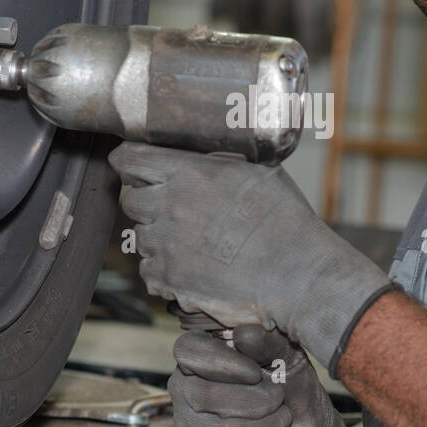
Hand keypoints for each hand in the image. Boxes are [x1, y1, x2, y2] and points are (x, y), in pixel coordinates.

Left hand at [108, 142, 396, 371]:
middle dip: (148, 202)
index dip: (129, 161)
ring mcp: (166, 246)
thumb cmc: (287, 222)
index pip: (129, 159)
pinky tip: (192, 266)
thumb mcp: (261, 171)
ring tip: (193, 242)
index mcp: (190, 173)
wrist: (297, 276)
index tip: (133, 166)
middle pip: (131, 200)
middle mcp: (171, 207)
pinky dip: (163, 269)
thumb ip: (224, 158)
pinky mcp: (168, 279)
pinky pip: (148, 270)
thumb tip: (213, 146)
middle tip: (176, 209)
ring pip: (140, 236)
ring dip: (158, 237)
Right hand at [168, 324, 347, 426]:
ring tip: (284, 418)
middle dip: (258, 400)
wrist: (303, 424)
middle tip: (280, 398)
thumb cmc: (287, 380)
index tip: (257, 372)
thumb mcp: (285, 354)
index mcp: (198, 356)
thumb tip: (243, 333)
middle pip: (208, 396)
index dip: (223, 363)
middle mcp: (184, 390)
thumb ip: (267, 341)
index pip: (190, 351)